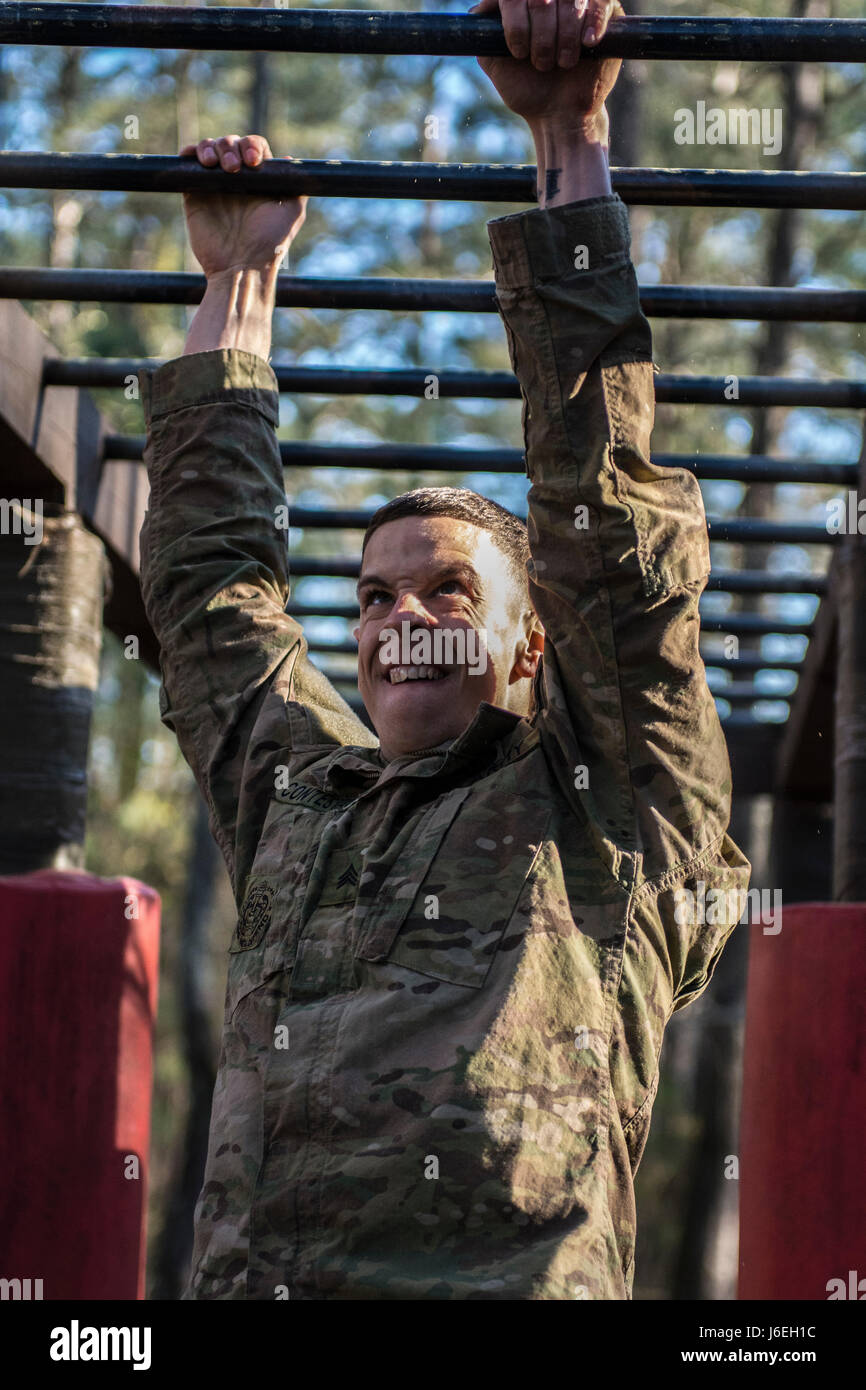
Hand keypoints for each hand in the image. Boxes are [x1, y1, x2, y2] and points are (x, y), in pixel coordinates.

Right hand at [179, 134, 307, 278]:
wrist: (241, 265)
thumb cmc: (270, 242)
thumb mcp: (292, 212)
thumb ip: (295, 185)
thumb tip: (288, 159)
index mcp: (258, 179)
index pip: (253, 147)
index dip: (251, 146)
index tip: (253, 162)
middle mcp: (236, 178)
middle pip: (229, 142)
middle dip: (230, 147)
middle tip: (233, 168)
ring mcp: (213, 184)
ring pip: (209, 148)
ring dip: (211, 147)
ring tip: (214, 165)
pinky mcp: (193, 193)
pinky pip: (187, 163)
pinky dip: (189, 152)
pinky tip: (195, 157)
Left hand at [471, 0, 623, 135]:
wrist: (560, 114)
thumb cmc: (528, 89)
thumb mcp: (497, 66)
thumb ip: (483, 37)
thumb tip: (479, 9)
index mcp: (522, 3)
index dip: (515, 22)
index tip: (518, 52)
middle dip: (541, 35)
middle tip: (542, 65)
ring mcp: (578, 1)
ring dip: (565, 36)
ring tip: (564, 64)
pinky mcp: (607, 11)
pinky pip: (601, 2)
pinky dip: (593, 22)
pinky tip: (587, 44)